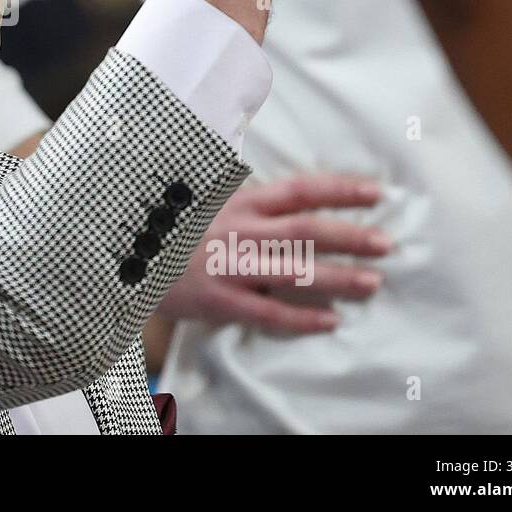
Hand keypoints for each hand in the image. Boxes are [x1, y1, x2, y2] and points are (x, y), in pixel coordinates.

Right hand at [159, 173, 388, 333]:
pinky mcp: (220, 300)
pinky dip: (303, 317)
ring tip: (373, 282)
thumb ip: (247, 198)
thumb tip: (294, 194)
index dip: (340, 190)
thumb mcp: (206, 199)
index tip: (377, 193)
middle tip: (387, 245)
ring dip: (338, 277)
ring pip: (295, 271)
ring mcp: (230, 266)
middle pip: (307, 230)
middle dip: (351, 236)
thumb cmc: (173, 228)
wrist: (123, 257)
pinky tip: (332, 321)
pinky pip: (270, 311)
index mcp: (239, 201)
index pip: (300, 190)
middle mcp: (239, 230)